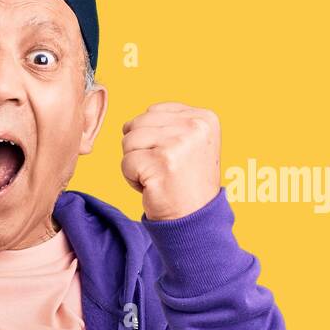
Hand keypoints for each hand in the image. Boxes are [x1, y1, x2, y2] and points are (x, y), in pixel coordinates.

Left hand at [120, 102, 221, 220]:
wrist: (194, 218)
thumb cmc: (185, 182)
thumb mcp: (189, 144)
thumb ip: (168, 125)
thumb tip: (127, 124)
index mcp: (203, 118)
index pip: (154, 111)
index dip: (152, 137)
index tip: (171, 157)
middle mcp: (194, 126)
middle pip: (138, 123)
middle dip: (140, 149)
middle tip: (162, 169)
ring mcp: (178, 144)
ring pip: (129, 141)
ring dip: (135, 163)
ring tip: (157, 177)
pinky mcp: (161, 163)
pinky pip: (126, 162)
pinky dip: (132, 179)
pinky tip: (152, 187)